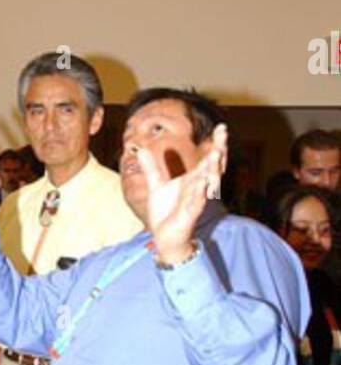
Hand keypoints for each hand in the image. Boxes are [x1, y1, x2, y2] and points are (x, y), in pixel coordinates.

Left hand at [137, 124, 226, 262]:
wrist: (164, 237)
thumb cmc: (165, 212)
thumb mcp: (156, 186)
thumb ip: (151, 168)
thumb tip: (141, 149)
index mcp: (193, 180)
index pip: (208, 159)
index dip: (216, 144)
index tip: (221, 127)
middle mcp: (198, 188)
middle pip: (213, 167)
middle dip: (219, 151)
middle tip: (223, 134)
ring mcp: (195, 201)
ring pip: (208, 183)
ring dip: (212, 169)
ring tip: (216, 153)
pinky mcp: (190, 214)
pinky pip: (197, 202)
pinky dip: (200, 192)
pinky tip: (203, 183)